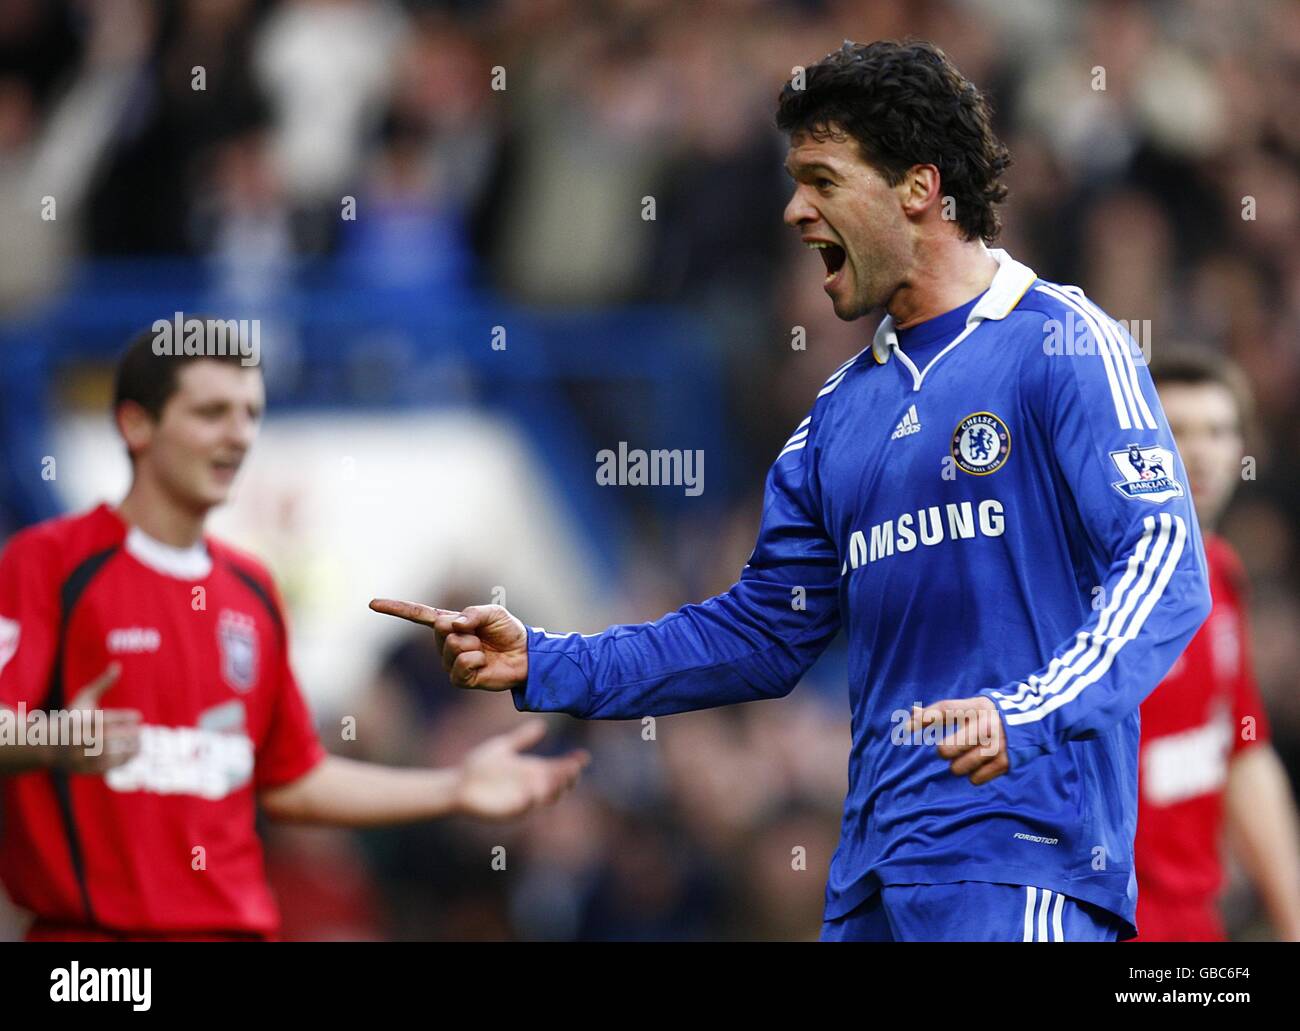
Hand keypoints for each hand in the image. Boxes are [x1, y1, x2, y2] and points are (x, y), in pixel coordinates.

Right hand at [59, 663, 141, 774]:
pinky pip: (104, 768)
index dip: (123, 718)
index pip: (102, 720)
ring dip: (126, 750)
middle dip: (126, 736)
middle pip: (104, 740)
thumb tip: (118, 665)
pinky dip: (122, 762)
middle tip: (141, 731)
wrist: (49, 745)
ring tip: (140, 743)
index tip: (139, 716)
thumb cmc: (73, 717)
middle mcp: (74, 740)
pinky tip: (134, 753)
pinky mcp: (82, 770)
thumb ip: (102, 683)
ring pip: (105, 756)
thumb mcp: (84, 698)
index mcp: (75, 722)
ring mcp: (77, 757)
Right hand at [369, 599, 528, 690]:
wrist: (525, 655)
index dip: (395, 609)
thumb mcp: (493, 613)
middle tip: (480, 635)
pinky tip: (484, 662)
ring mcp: (450, 663)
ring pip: (452, 647)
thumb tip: (452, 624)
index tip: (372, 604)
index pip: (417, 615)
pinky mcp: (460, 679)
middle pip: (440, 630)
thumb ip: (473, 613)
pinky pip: (462, 664)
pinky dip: (476, 659)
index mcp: (448, 624)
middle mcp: (444, 644)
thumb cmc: (508, 631)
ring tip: (484, 650)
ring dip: (473, 645)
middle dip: (465, 629)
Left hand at [453, 720, 589, 819]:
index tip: (583, 755)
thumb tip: (542, 724)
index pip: (558, 768)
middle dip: (567, 777)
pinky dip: (530, 801)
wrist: (456, 783)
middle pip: (557, 784)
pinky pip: (522, 808)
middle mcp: (531, 786)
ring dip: (554, 789)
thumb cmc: (478, 766)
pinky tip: (534, 791)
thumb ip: (522, 738)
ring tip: (560, 777)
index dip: (572, 763)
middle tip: (574, 767)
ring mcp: (521, 799)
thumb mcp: (504, 746)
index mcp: (532, 771)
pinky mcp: (507, 810)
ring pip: (544, 797)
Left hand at [905, 695, 1009, 784]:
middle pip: (946, 749)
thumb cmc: (987, 716)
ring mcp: (997, 746)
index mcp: (975, 707)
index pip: (945, 710)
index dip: (924, 719)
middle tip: (950, 750)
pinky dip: (974, 775)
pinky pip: (975, 779)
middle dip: (944, 751)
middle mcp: (986, 726)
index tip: (906, 729)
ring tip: (968, 756)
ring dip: (958, 766)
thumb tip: (911, 712)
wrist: (1030, 722)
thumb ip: (941, 711)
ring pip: (958, 768)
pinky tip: (981, 765)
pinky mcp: (1005, 763)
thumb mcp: (969, 707)